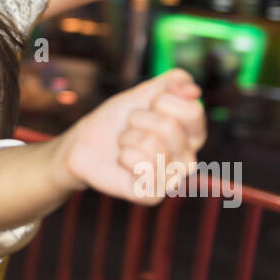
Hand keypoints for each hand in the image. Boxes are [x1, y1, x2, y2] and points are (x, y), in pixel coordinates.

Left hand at [54, 69, 205, 203]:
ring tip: (125, 143)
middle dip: (140, 119)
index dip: (162, 101)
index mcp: (192, 134)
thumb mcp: (143, 93)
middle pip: (170, 126)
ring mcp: (171, 179)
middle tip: (131, 127)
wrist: (85, 142)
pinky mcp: (153, 195)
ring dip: (128, 137)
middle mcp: (188, 158)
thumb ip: (171, 84)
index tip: (148, 106)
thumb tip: (194, 89)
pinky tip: (123, 161)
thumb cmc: (117, 119)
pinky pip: (145, 170)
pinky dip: (125, 157)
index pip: (193, 109)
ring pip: (153, 144)